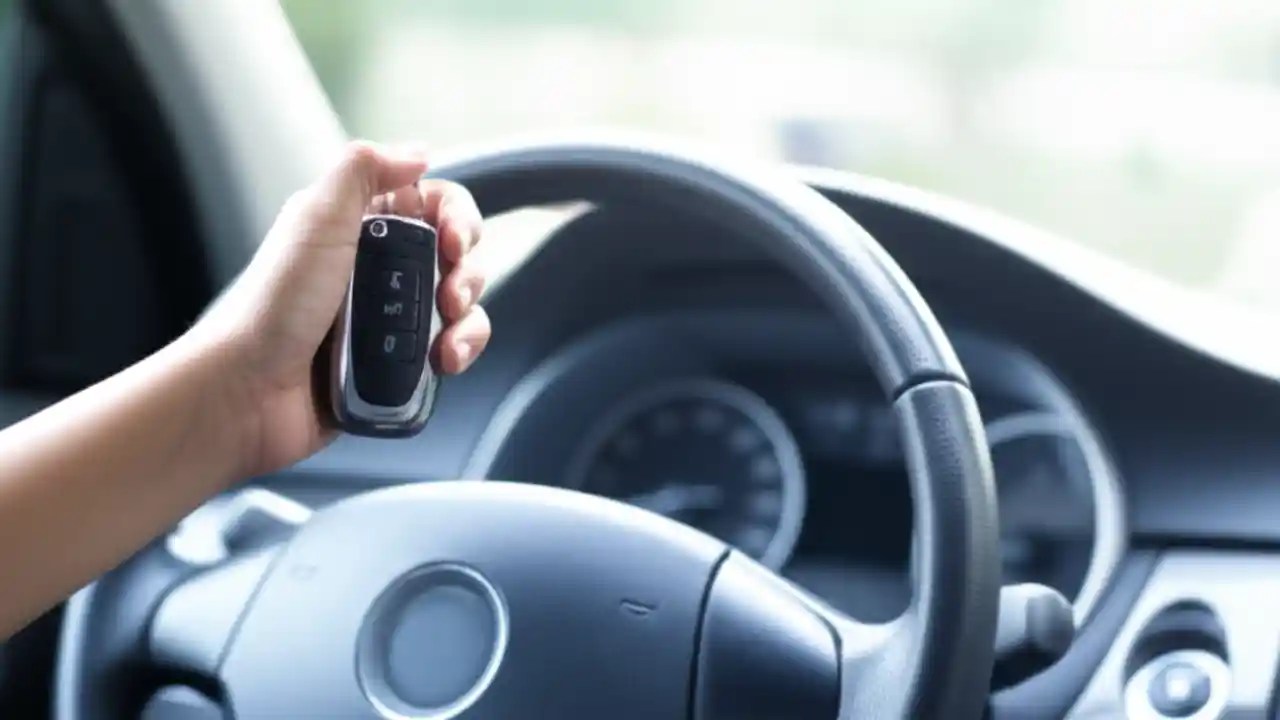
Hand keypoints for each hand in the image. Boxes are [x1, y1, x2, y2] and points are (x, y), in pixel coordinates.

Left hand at [190, 141, 490, 475]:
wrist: (252, 393)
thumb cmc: (275, 307)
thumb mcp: (315, 218)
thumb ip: (364, 169)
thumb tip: (419, 153)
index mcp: (360, 225)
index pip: (433, 203)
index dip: (457, 217)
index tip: (453, 242)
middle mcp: (379, 267)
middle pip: (457, 253)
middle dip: (468, 272)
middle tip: (448, 295)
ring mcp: (391, 315)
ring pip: (461, 303)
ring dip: (469, 319)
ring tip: (447, 343)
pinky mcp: (399, 361)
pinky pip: (450, 347)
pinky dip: (459, 351)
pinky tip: (444, 362)